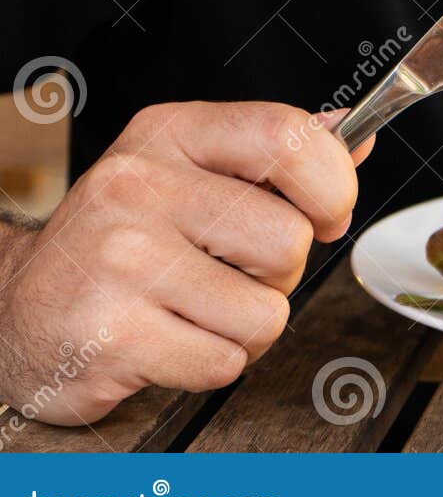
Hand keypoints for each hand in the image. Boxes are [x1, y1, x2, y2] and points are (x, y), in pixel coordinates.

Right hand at [0, 102, 371, 425]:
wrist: (15, 308)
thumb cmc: (121, 240)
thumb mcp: (189, 171)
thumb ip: (274, 156)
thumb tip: (354, 136)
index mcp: (170, 134)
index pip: (287, 135)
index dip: (332, 183)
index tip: (329, 214)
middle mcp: (138, 186)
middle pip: (290, 238)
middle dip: (283, 273)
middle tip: (235, 273)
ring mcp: (120, 260)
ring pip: (266, 311)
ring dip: (248, 326)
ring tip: (196, 309)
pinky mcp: (111, 333)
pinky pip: (224, 361)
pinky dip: (210, 363)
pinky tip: (168, 341)